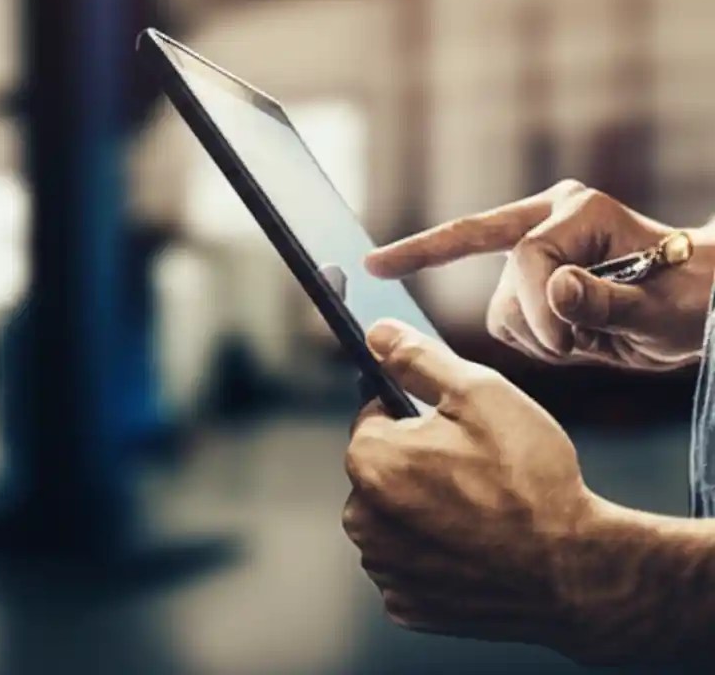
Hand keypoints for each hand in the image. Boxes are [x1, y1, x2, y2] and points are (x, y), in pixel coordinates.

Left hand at [343, 320, 600, 658]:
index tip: (458, 431)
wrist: (577, 573)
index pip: (374, 418)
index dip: (418, 417)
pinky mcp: (406, 604)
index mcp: (369, 460)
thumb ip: (419, 359)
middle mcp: (361, 517)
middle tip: (480, 475)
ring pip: (396, 518)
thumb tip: (377, 334)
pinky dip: (438, 556)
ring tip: (484, 514)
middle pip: (382, 471)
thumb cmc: (532, 480)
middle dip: (419, 465)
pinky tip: (478, 551)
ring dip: (427, 512)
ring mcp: (383, 566)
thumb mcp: (481, 394)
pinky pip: (412, 565)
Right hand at [365, 179, 714, 370]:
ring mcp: (534, 248)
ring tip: (588, 335)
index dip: (539, 307)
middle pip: (509, 285)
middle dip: (540, 326)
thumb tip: (557, 289)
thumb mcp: (660, 310)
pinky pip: (505, 322)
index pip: (530, 255)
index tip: (564, 345)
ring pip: (503, 309)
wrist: (692, 304)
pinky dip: (535, 340)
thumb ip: (607, 302)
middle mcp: (550, 218)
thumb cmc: (689, 299)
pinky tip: (571, 333)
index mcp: (583, 212)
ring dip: (542, 337)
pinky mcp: (524, 278)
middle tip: (581, 344)